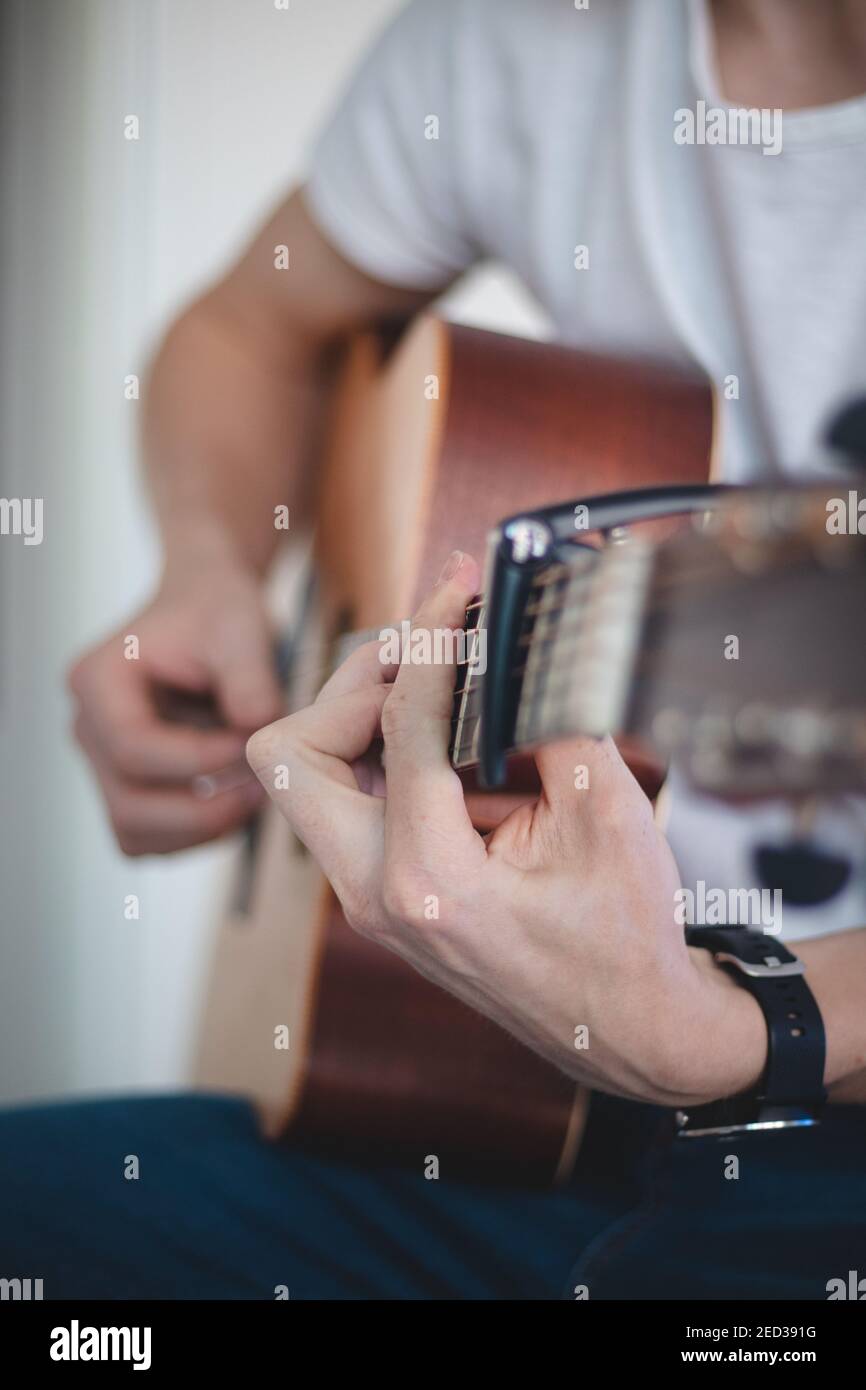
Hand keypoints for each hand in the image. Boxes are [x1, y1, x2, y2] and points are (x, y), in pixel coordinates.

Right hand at [69, 557, 282, 854]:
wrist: (207, 610)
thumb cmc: (218, 612)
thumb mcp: (242, 630)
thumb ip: (251, 684)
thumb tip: (256, 739)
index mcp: (98, 682)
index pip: (133, 748)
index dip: (199, 761)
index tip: (252, 748)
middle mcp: (88, 729)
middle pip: (127, 806)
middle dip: (201, 809)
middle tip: (261, 789)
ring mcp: (103, 764)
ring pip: (136, 833)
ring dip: (200, 828)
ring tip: (253, 794)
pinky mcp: (129, 787)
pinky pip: (153, 838)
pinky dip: (197, 832)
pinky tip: (237, 797)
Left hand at [246, 552, 766, 1105]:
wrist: (629, 1034)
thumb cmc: (626, 938)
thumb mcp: (605, 815)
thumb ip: (550, 718)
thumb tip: (510, 639)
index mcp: (430, 881)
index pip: (401, 723)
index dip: (432, 640)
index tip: (458, 590)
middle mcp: (375, 895)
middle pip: (289, 755)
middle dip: (349, 684)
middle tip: (422, 649)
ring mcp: (368, 902)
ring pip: (303, 779)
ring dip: (357, 716)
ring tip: (436, 678)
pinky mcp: (380, 895)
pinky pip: (344, 804)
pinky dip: (380, 753)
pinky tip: (448, 732)